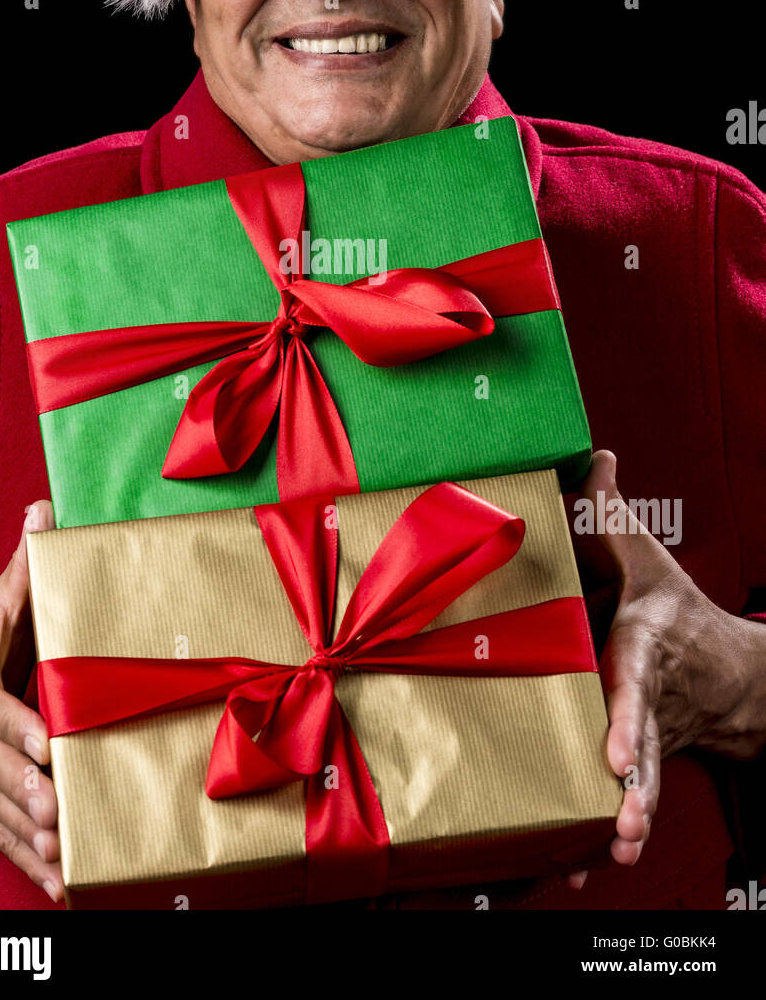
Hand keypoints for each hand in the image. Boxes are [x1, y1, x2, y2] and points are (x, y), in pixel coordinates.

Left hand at [564, 451, 765, 890]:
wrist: (726, 667)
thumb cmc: (672, 605)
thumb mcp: (644, 552)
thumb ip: (609, 509)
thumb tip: (591, 454)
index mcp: (646, 645)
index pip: (637, 678)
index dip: (630, 716)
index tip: (621, 753)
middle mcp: (650, 695)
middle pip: (647, 743)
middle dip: (638, 785)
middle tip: (624, 819)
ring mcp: (651, 731)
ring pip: (645, 781)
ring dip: (632, 817)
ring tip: (616, 850)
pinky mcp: (641, 756)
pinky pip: (632, 797)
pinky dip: (618, 829)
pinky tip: (595, 862)